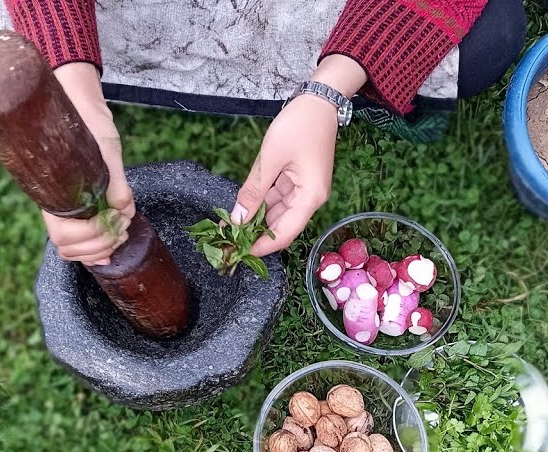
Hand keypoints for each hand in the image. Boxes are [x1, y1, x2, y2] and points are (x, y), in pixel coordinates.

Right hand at [46, 64, 133, 265]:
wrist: (82, 112)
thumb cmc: (89, 126)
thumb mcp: (107, 151)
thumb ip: (117, 182)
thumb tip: (125, 210)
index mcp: (56, 190)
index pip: (64, 233)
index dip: (92, 235)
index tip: (115, 219)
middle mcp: (56, 205)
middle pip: (66, 246)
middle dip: (98, 245)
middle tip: (122, 230)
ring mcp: (64, 210)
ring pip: (70, 249)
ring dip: (96, 252)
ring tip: (119, 235)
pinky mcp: (76, 211)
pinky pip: (77, 244)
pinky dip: (93, 253)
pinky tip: (110, 250)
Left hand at [232, 95, 338, 256]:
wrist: (318, 101)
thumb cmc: (298, 126)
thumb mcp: (270, 160)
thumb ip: (253, 191)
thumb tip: (238, 220)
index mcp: (310, 197)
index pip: (284, 234)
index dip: (261, 247)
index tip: (238, 254)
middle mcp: (310, 199)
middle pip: (282, 227)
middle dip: (255, 236)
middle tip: (228, 242)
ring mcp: (305, 190)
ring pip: (278, 214)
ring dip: (256, 221)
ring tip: (231, 228)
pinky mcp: (298, 181)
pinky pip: (278, 199)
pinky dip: (261, 205)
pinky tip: (243, 210)